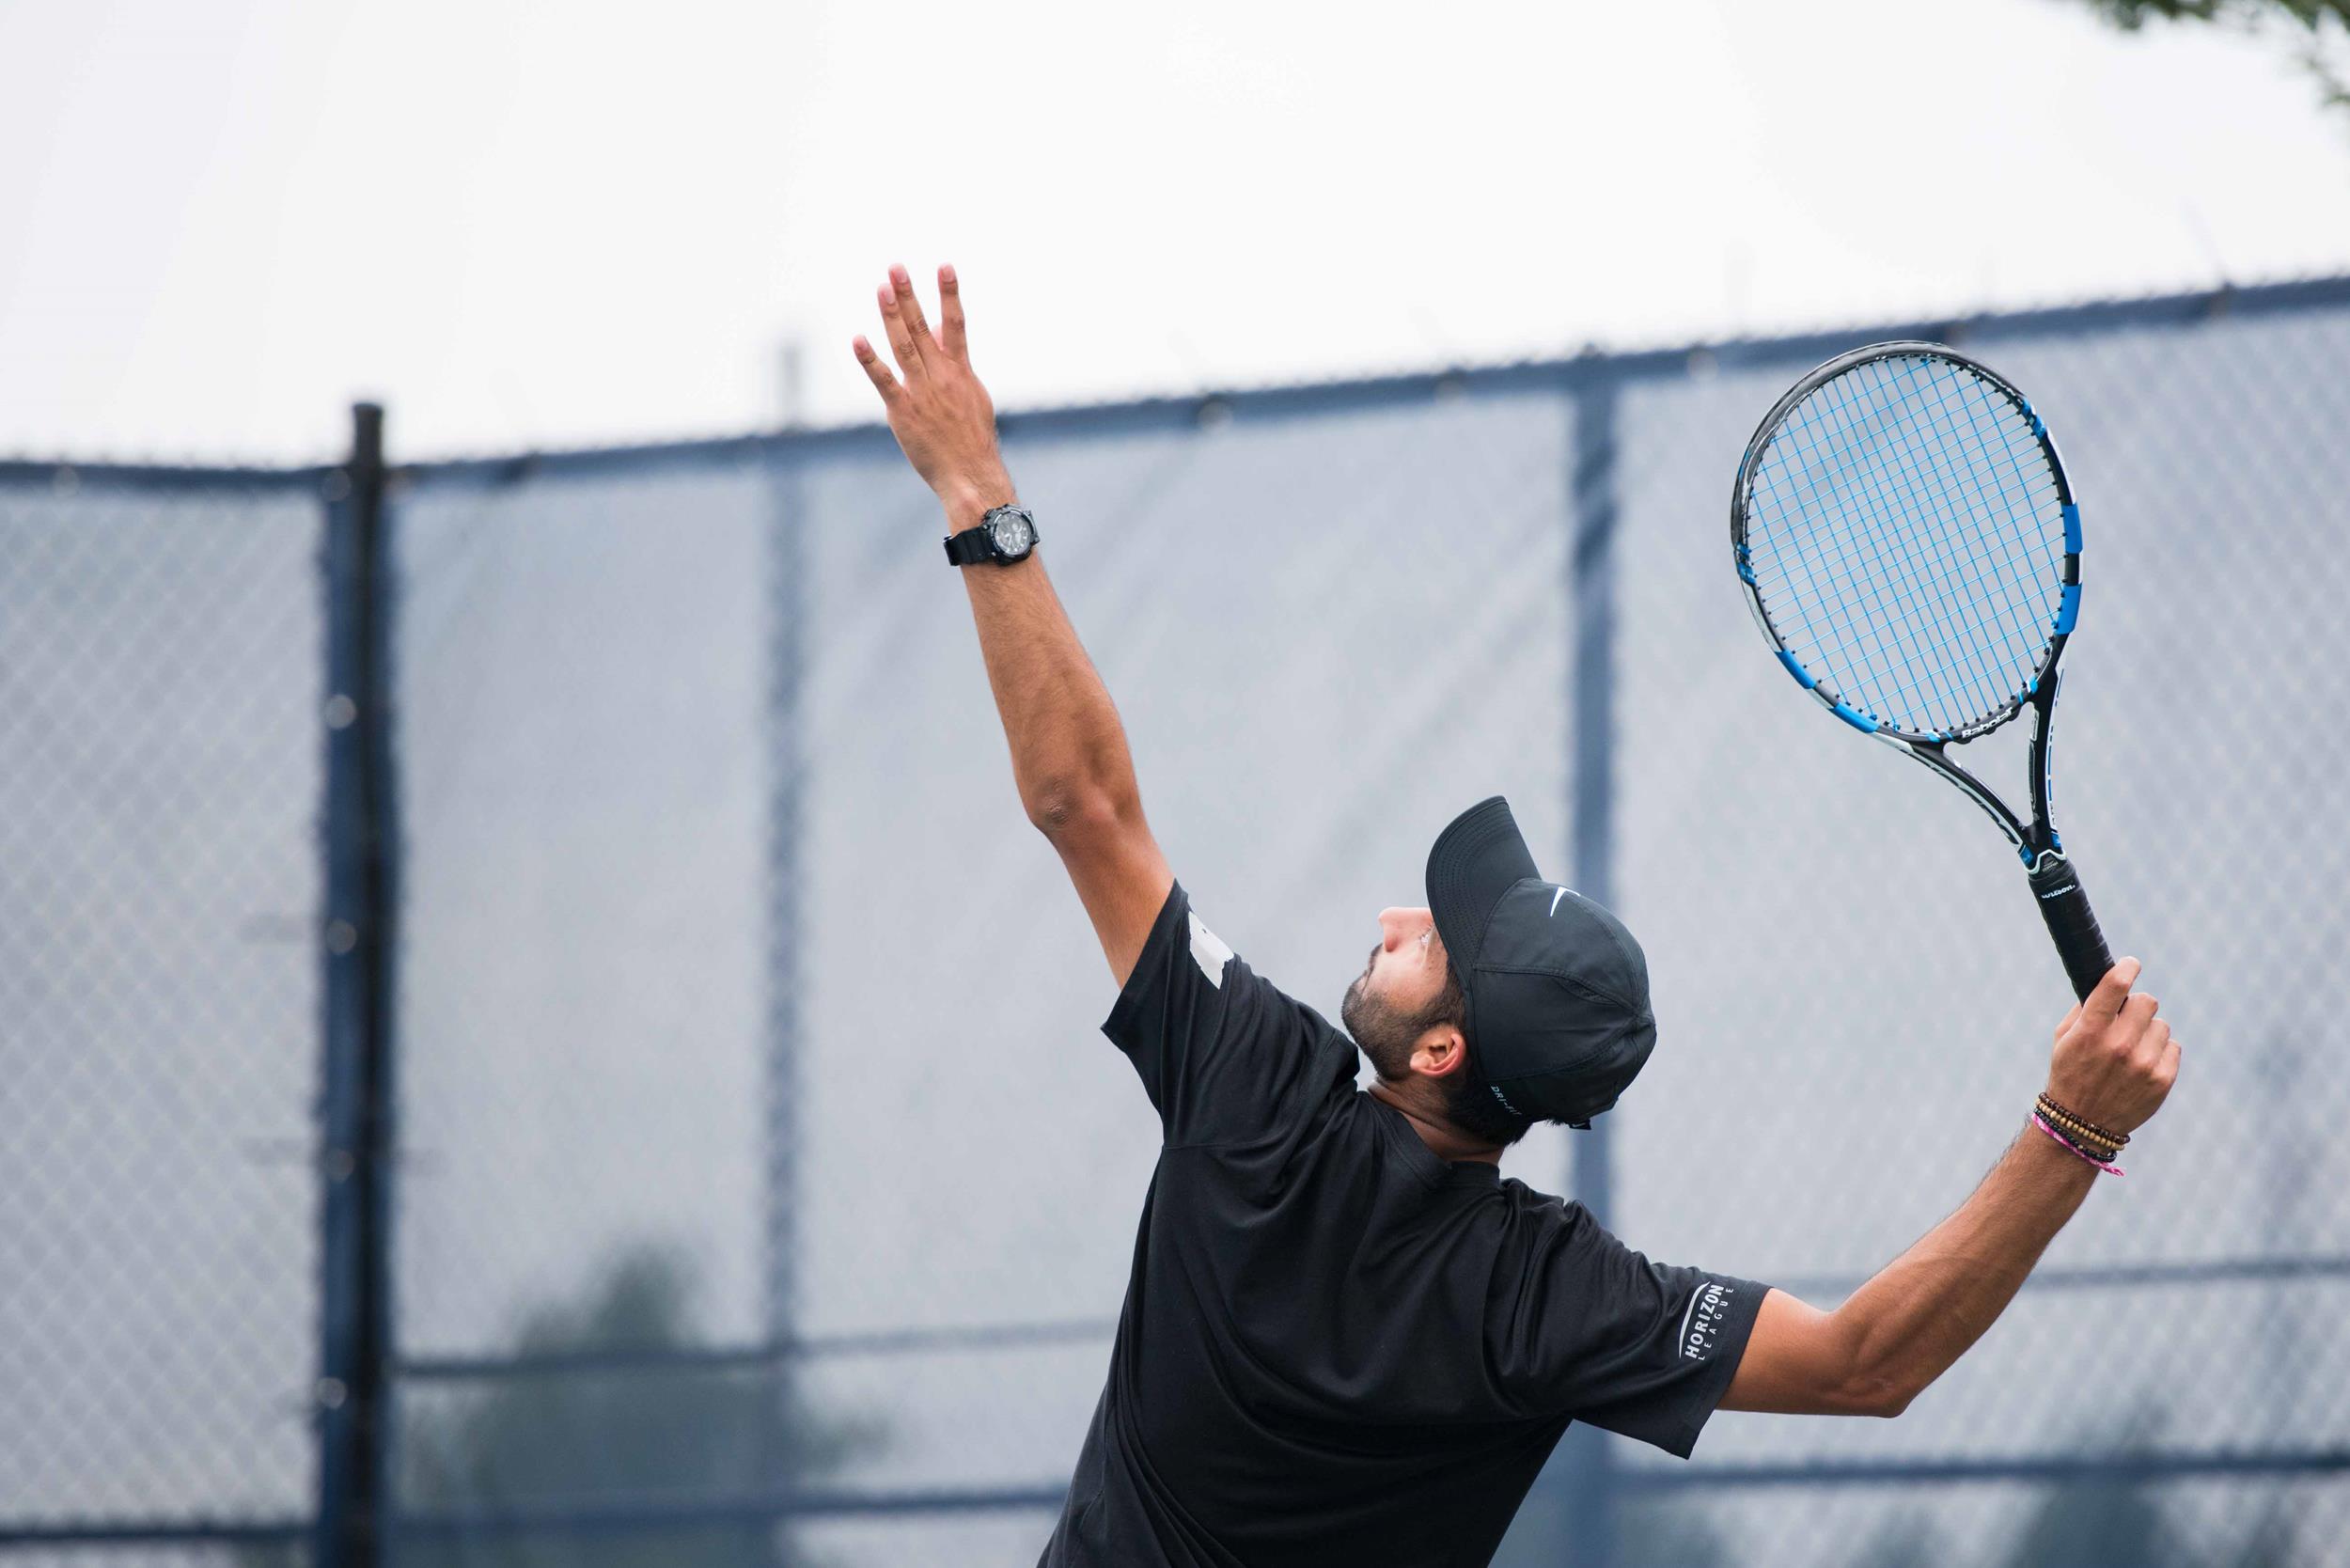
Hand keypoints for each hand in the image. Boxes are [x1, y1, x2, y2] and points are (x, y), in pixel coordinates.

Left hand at [852, 263, 1014, 527]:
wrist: (970, 474)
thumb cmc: (972, 439)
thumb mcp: (973, 396)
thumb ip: (956, 365)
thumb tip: (947, 338)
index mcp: (960, 371)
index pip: (956, 323)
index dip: (950, 293)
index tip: (944, 266)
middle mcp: (941, 375)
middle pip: (923, 326)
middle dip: (909, 295)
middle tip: (896, 267)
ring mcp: (922, 391)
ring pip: (904, 345)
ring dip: (892, 315)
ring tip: (882, 288)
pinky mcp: (903, 410)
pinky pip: (884, 380)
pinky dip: (870, 359)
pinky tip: (858, 340)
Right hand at [2043, 958, 2179, 1135]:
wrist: (2082, 1123)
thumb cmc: (2070, 1072)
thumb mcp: (2064, 1038)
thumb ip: (2085, 1008)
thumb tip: (2111, 982)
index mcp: (2090, 1031)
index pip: (2116, 985)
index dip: (2127, 968)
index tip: (2131, 964)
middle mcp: (2119, 1045)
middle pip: (2147, 1001)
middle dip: (2137, 1007)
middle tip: (2126, 1019)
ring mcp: (2144, 1063)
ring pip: (2161, 1025)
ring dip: (2148, 1032)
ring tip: (2131, 1049)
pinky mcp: (2162, 1079)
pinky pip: (2173, 1047)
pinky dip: (2160, 1051)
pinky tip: (2142, 1064)